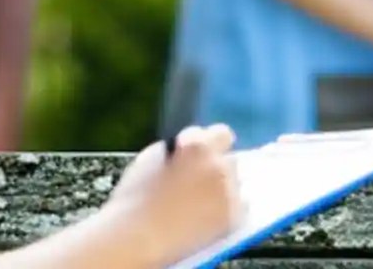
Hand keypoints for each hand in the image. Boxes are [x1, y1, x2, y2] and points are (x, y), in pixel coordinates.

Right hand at [107, 124, 243, 266]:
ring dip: (222, 192)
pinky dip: (226, 214)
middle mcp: (218, 164)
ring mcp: (228, 191)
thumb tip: (189, 148)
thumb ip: (179, 150)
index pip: (221, 134)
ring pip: (235, 185)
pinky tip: (205, 221)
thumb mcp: (152, 160)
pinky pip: (238, 209)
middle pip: (230, 161)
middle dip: (217, 171)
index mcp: (197, 146)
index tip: (208, 154)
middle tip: (199, 186)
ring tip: (198, 207)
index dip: (214, 145)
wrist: (136, 238)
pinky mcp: (233, 216)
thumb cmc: (134, 201)